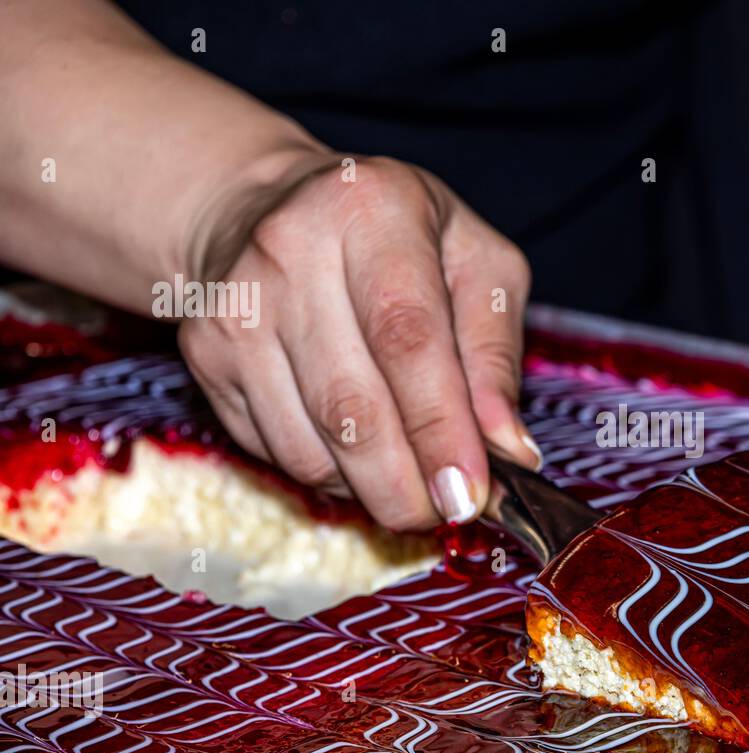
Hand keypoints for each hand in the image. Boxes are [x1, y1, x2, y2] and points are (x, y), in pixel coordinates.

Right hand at [179, 155, 537, 530]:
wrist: (271, 209)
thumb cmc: (401, 241)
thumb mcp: (477, 265)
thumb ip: (497, 355)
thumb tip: (510, 451)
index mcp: (372, 212)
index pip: (406, 338)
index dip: (440, 429)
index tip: (470, 494)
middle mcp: (290, 252)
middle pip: (351, 406)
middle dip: (407, 484)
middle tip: (448, 513)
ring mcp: (236, 308)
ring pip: (309, 445)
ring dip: (372, 489)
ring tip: (414, 481)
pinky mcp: (204, 355)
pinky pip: (277, 451)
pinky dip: (332, 477)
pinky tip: (362, 455)